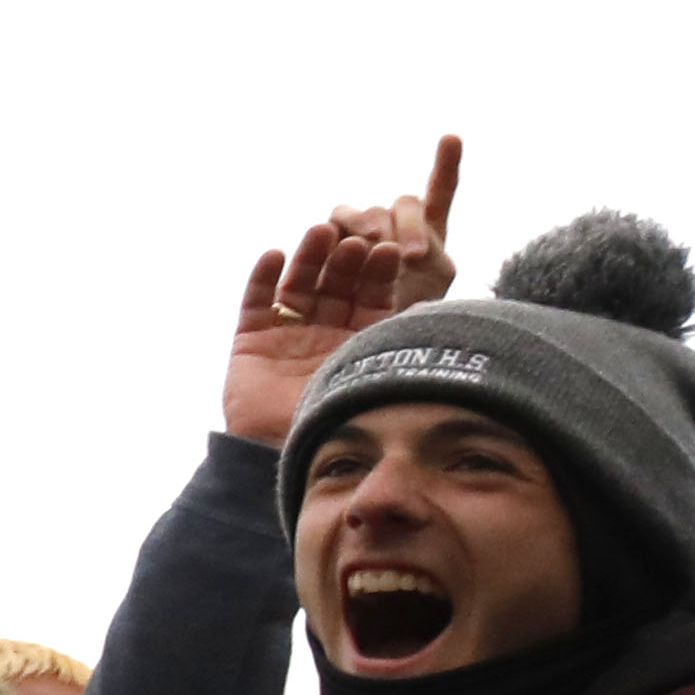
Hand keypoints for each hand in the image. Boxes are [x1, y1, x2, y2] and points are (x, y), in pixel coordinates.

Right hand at [216, 134, 460, 447]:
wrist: (281, 463)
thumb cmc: (337, 430)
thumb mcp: (378, 386)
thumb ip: (400, 353)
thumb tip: (444, 320)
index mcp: (358, 345)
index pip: (370, 298)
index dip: (378, 273)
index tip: (390, 250)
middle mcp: (324, 335)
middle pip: (336, 284)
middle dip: (346, 259)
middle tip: (357, 235)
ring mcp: (287, 336)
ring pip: (299, 285)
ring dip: (309, 256)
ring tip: (321, 231)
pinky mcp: (250, 342)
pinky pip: (256, 302)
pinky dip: (262, 277)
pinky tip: (274, 254)